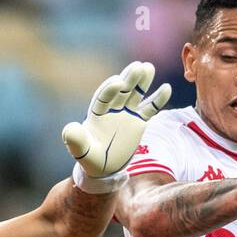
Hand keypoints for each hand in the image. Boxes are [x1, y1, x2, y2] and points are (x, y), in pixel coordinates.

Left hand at [63, 61, 170, 177]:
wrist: (104, 170)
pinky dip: (157, 99)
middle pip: (121, 91)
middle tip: (138, 66)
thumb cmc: (90, 160)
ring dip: (142, 82)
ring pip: (135, 94)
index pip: (104, 97)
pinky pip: (149, 109)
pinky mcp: (138, 122)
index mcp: (97, 113)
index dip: (111, 89)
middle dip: (128, 79)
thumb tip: (69, 128)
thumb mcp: (82, 152)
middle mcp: (111, 109)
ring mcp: (125, 114)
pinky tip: (166, 88)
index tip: (119, 83)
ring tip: (148, 68)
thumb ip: (76, 140)